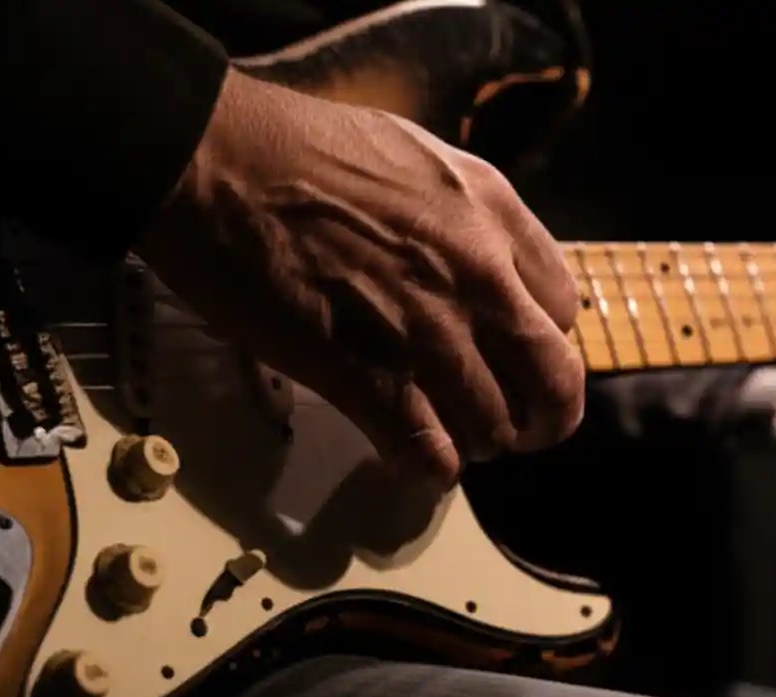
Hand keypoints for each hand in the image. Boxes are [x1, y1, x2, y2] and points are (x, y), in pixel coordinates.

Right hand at [137, 68, 584, 484]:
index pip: (565, 309)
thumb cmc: (295, 147)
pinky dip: (426, 470)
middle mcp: (480, 274)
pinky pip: (428, 454)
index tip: (515, 356)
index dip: (543, 344)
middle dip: (542, 418)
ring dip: (474, 444)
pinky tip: (407, 459)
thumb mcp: (417, 156)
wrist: (211, 159)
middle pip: (555, 382)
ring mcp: (428, 330)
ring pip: (495, 428)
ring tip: (444, 437)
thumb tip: (477, 261)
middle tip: (515, 428)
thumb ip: (463, 213)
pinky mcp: (367, 377)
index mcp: (493, 213)